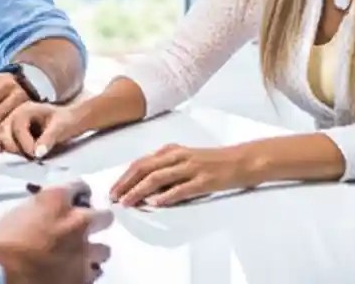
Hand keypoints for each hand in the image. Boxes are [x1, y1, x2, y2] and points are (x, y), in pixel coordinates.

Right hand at [0, 102, 85, 158]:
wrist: (68, 120)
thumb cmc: (65, 122)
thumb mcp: (60, 128)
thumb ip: (48, 139)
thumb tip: (37, 153)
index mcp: (25, 110)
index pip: (17, 129)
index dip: (25, 144)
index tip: (37, 155)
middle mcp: (13, 114)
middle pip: (3, 133)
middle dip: (15, 148)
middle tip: (31, 156)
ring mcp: (9, 123)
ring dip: (9, 149)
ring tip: (25, 155)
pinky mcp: (8, 132)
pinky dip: (4, 148)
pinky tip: (16, 155)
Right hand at [0, 181, 112, 283]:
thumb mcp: (14, 215)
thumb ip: (37, 210)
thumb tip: (44, 214)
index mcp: (56, 200)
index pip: (79, 185)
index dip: (77, 192)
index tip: (73, 197)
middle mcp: (77, 221)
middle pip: (104, 216)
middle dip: (96, 220)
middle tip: (83, 227)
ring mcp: (83, 252)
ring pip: (104, 250)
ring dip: (93, 250)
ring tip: (81, 254)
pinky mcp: (83, 277)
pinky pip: (93, 273)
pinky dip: (85, 272)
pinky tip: (74, 272)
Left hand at [110, 143, 256, 206]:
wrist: (242, 160)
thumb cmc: (212, 161)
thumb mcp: (185, 158)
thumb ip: (165, 168)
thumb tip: (144, 186)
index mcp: (171, 151)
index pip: (141, 162)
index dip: (124, 176)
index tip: (113, 189)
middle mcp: (178, 156)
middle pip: (145, 168)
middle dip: (126, 183)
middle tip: (114, 197)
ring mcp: (191, 168)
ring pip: (158, 178)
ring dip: (140, 190)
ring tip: (128, 201)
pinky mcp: (203, 180)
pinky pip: (181, 188)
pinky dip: (166, 196)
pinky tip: (155, 203)